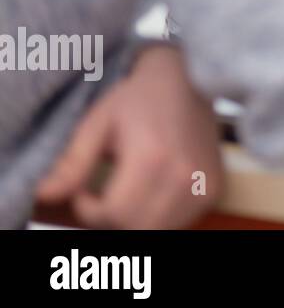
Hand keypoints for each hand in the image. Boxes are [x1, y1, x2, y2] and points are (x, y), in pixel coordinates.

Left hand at [35, 44, 224, 228]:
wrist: (189, 78)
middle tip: (103, 196)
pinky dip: (160, 218)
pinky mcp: (214, 189)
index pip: (114, 214)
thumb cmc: (142, 96)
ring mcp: (203, 184)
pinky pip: (181, 222)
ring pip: (158, 229)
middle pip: (136, 226)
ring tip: (126, 194)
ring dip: (135, 220)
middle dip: (110, 218)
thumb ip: (73, 162)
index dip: (89, 210)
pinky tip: (151, 195)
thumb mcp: (98, 122)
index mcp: (152, 157)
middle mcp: (184, 175)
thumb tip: (45, 193)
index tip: (84, 193)